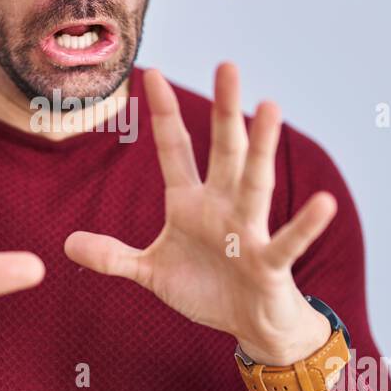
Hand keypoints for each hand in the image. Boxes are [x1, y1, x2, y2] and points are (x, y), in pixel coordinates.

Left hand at [64, 62, 336, 365]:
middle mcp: (222, 206)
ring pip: (254, 182)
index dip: (164, 113)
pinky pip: (287, 241)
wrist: (250, 325)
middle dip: (224, 109)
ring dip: (261, 147)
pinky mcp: (269, 262)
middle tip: (227, 65)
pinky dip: (305, 224)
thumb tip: (68, 244)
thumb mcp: (150, 273)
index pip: (175, 149)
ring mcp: (248, 231)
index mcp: (190, 202)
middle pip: (223, 150)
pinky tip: (323, 203)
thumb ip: (113, 258)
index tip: (151, 73)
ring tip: (271, 107)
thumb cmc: (205, 289)